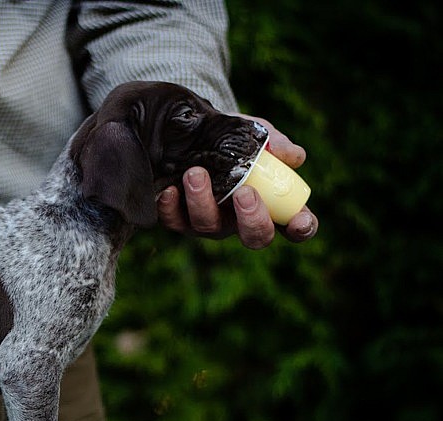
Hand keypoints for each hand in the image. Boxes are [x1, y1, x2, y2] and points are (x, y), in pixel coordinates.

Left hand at [156, 115, 317, 248]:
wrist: (193, 133)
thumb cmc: (233, 139)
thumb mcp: (254, 134)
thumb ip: (273, 143)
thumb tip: (292, 155)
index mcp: (269, 203)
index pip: (295, 225)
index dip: (301, 228)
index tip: (299, 221)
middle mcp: (240, 220)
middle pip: (254, 237)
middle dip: (252, 219)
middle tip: (244, 193)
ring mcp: (209, 223)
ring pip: (209, 227)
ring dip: (203, 202)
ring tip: (195, 173)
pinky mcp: (178, 219)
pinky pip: (174, 222)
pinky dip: (170, 208)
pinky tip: (169, 190)